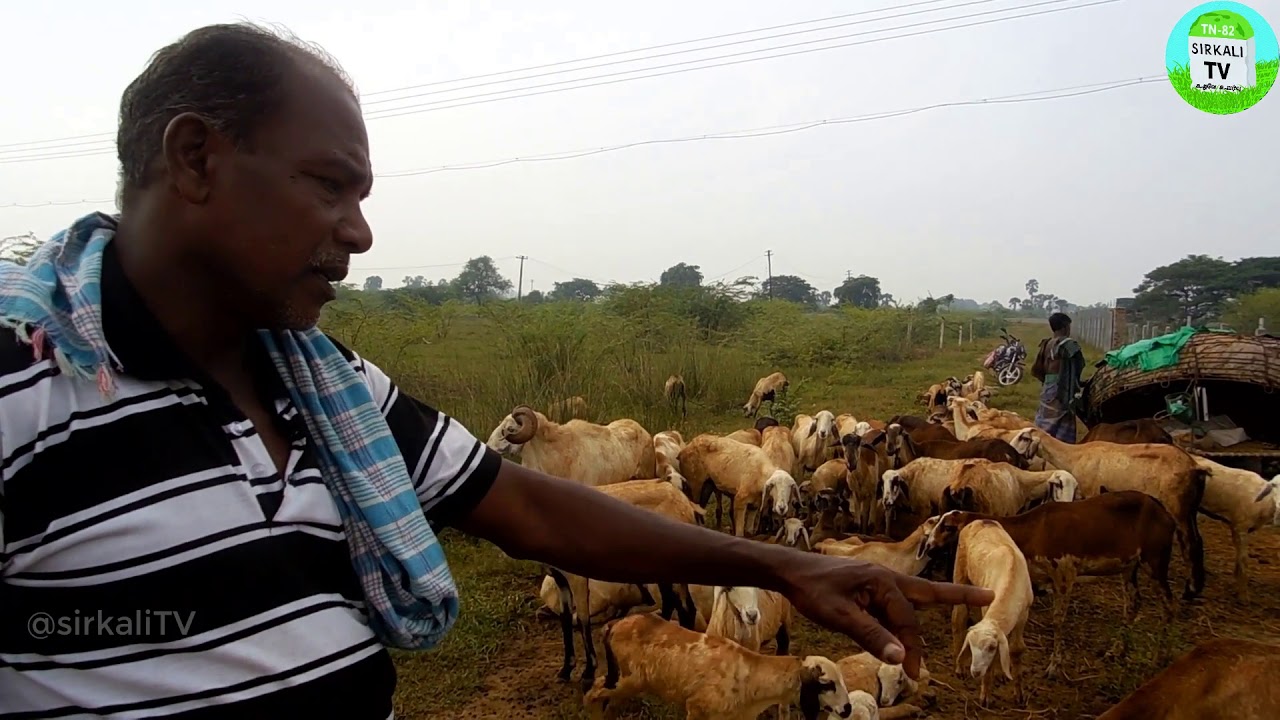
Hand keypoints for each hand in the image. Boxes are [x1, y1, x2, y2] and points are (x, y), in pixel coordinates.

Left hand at [778, 553, 993, 679]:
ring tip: (960, 608)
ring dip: (921, 622)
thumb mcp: (840, 617)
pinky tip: (895, 640)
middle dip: (959, 596)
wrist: (790, 572)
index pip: (907, 622)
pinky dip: (898, 623)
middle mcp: (886, 579)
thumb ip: (871, 636)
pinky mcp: (870, 589)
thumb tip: (901, 658)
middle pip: (929, 592)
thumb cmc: (813, 591)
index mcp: (883, 581)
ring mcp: (878, 583)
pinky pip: (892, 608)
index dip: (912, 650)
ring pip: (909, 605)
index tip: (913, 676)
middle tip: (989, 597)